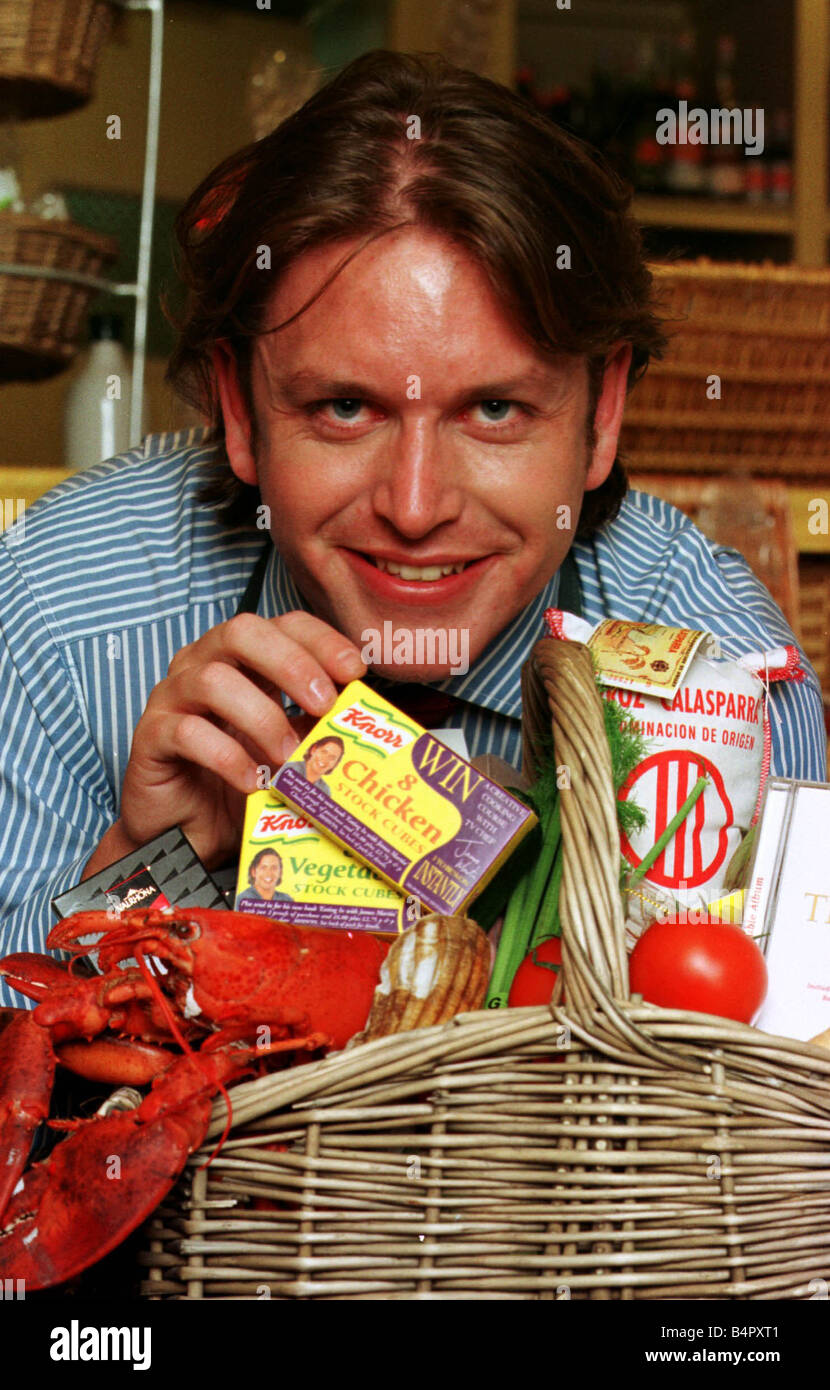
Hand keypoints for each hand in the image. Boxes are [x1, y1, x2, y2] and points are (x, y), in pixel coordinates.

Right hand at [113, 611, 365, 868]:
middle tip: (323, 703)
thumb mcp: (289, 749)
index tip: (355, 671)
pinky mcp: (151, 737)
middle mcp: (202, 665)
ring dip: (261, 717)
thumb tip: (366, 720)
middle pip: (242, 631)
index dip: (320, 640)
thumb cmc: (238, 781)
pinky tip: (252, 782)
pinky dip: (227, 756)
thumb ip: (317, 727)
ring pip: (211, 680)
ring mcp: (171, 697)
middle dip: (291, 664)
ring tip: (289, 757)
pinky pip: (187, 732)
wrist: (184, 831)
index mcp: (242, 659)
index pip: (282, 624)